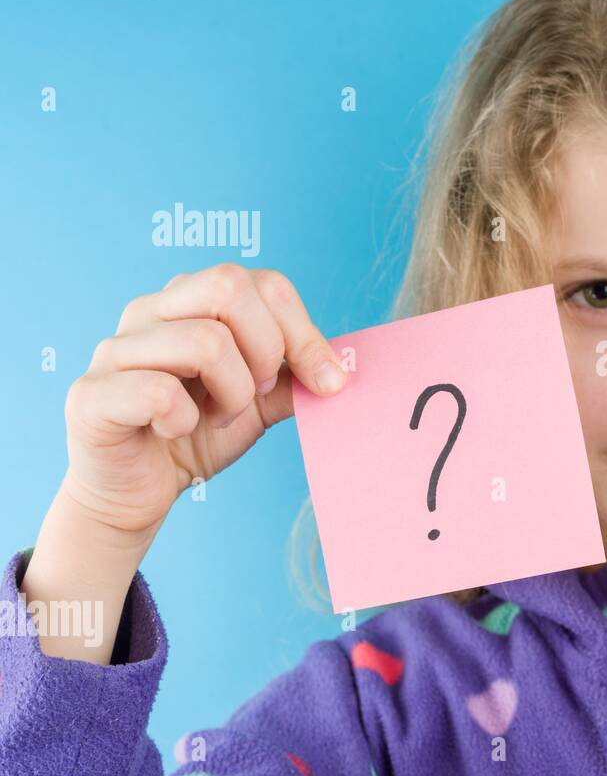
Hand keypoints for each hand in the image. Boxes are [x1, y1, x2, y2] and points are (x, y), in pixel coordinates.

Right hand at [62, 263, 349, 538]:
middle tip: (256, 393)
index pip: (266, 283)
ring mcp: (116, 348)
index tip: (325, 382)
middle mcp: (150, 310)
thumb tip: (345, 367)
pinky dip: (186, 421)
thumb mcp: (261, 400)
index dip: (305, 334)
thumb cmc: (196, 434)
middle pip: (230, 286)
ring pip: (205, 342)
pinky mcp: (91, 394)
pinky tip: (178, 431)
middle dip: (266, 351)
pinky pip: (158, 392)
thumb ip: (295, 376)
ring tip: (216, 417)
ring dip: (231, 394)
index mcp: (192, 300)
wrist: (136, 492)